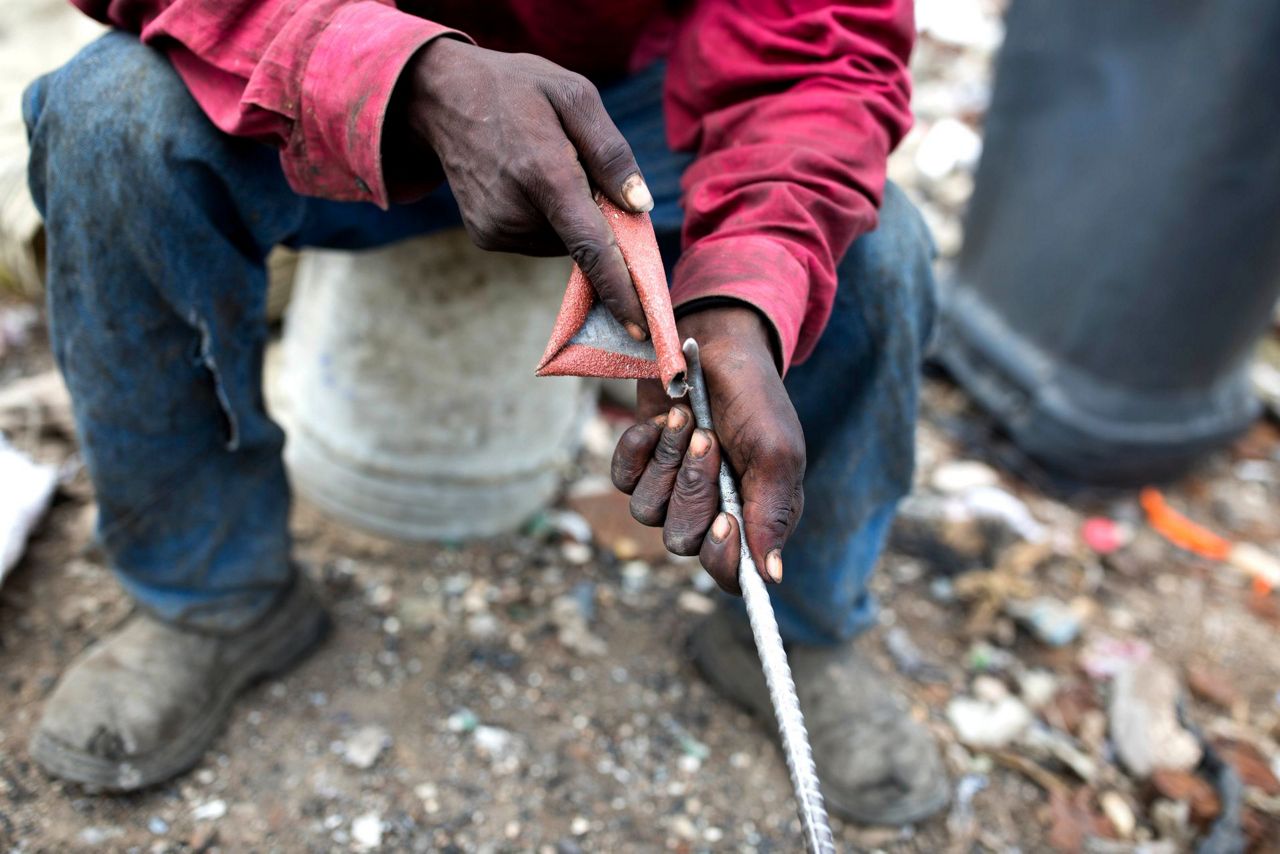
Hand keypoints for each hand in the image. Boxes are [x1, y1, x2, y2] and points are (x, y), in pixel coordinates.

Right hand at [390, 38, 653, 339]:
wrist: (442, 96)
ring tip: (544, 167)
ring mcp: (496, 229)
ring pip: (562, 243)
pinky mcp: (486, 237)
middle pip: (584, 241)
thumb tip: (640, 206)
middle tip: (582, 170)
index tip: (641, 328)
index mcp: (544, 174)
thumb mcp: (574, 95)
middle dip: (600, 220)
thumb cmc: (518, 89)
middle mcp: (516, 212)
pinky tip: (527, 181)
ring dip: (571, 218)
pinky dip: (548, 219)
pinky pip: (539, 240)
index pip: (591, 247)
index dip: (620, 291)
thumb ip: (612, 153)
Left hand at [611, 306, 805, 593]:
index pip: (732, 574)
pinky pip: (623, 480)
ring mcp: (672, 491)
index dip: (723, 560)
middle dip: (693, 486)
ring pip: (649, 512)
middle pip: (682, 540)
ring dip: (668, 460)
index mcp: (753, 517)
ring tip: (687, 420)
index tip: (723, 521)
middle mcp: (710, 512)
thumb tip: (773, 577)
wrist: (715, 345)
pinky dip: (640, 446)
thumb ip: (772, 512)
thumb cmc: (755, 398)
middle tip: (709, 439)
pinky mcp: (639, 467)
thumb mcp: (776, 450)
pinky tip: (661, 420)